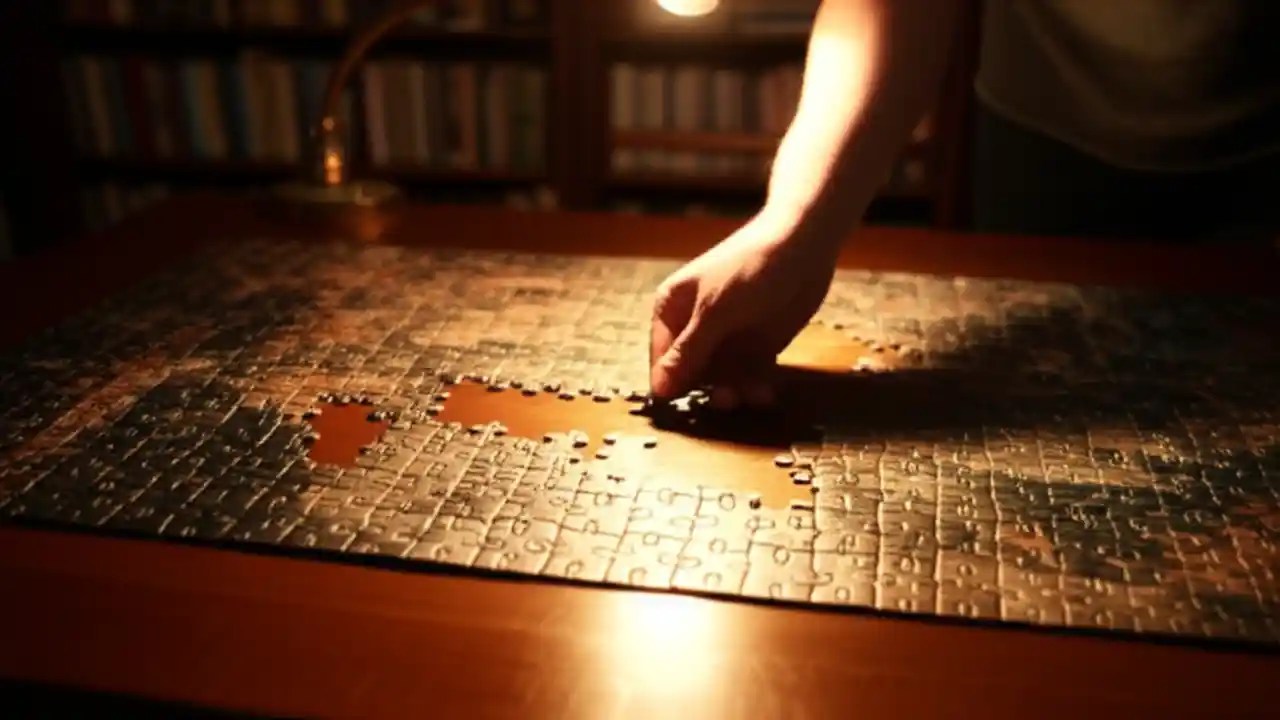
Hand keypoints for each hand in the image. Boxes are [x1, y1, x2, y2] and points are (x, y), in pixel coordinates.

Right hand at [649, 214, 838, 406]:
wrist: (804, 245)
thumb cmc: (749, 269)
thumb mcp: (714, 311)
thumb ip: (688, 352)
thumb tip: (658, 390)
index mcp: (672, 311)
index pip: (662, 360)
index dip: (672, 385)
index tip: (684, 409)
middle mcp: (696, 328)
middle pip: (693, 374)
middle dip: (709, 388)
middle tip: (728, 399)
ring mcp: (727, 338)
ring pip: (722, 378)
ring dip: (736, 390)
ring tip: (753, 395)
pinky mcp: (756, 346)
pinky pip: (749, 375)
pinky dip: (756, 386)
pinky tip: (765, 392)